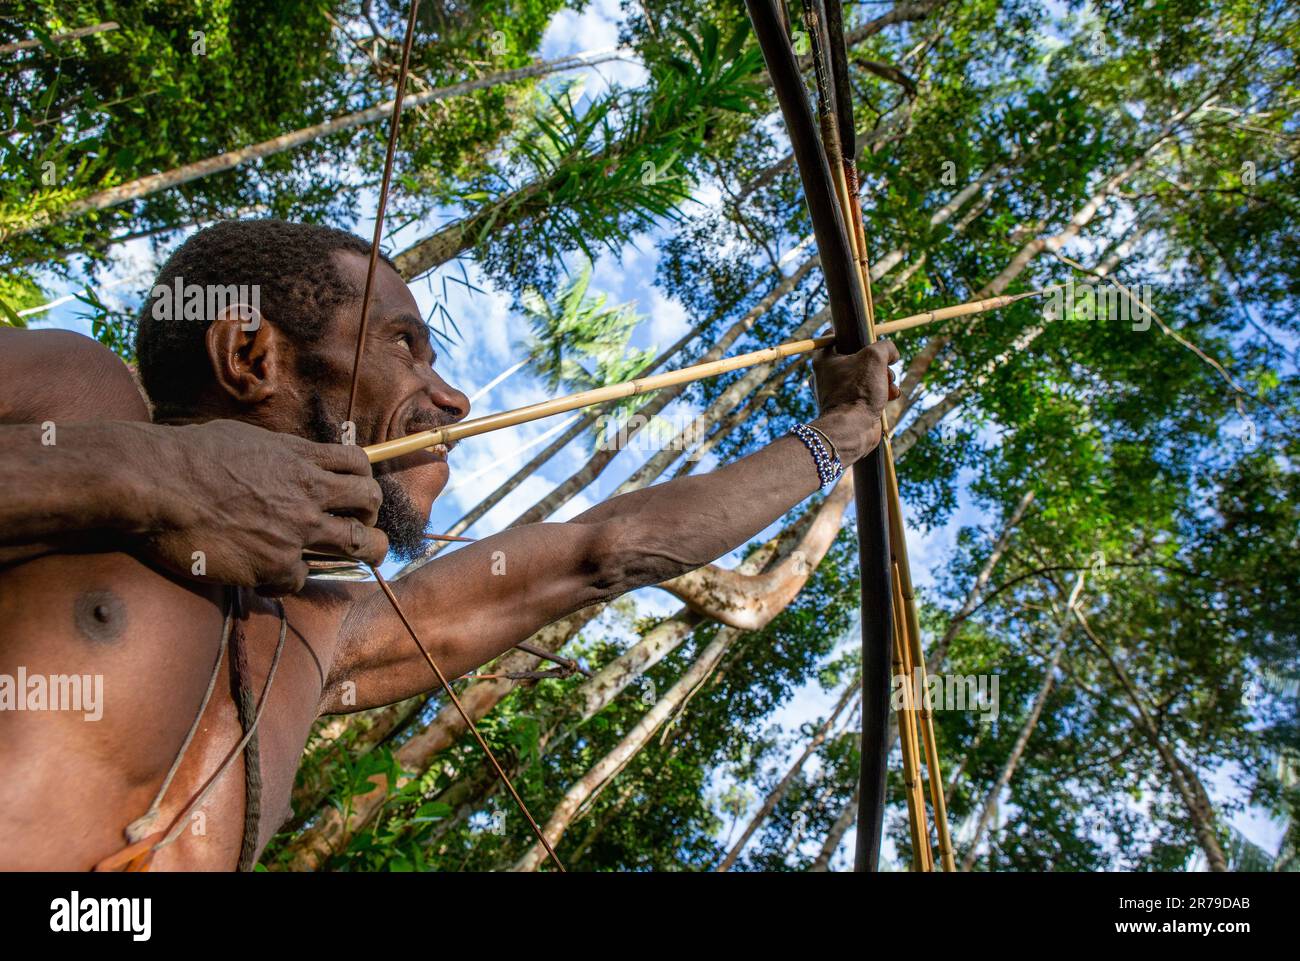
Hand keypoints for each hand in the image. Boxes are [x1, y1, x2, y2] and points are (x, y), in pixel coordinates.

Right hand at [144, 419, 387, 594]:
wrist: (156, 483)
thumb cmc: (186, 455)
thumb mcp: (244, 439)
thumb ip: (277, 454)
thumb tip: (286, 460)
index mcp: (300, 458)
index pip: (358, 463)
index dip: (363, 478)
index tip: (356, 491)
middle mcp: (308, 492)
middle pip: (370, 502)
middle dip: (372, 515)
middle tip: (364, 526)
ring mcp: (297, 530)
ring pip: (359, 544)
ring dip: (365, 552)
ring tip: (364, 559)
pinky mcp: (276, 564)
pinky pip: (301, 578)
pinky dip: (286, 579)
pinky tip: (267, 576)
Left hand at [809, 335, 900, 463]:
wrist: (852, 429)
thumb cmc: (858, 391)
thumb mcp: (875, 357)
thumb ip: (885, 347)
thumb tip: (892, 353)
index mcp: (824, 358)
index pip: (836, 335)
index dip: (856, 334)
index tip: (871, 340)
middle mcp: (827, 374)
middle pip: (858, 357)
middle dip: (879, 363)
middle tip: (886, 369)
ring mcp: (838, 391)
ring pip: (866, 375)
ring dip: (884, 378)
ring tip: (890, 386)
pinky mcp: (849, 406)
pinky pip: (868, 392)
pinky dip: (881, 393)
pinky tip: (891, 397)